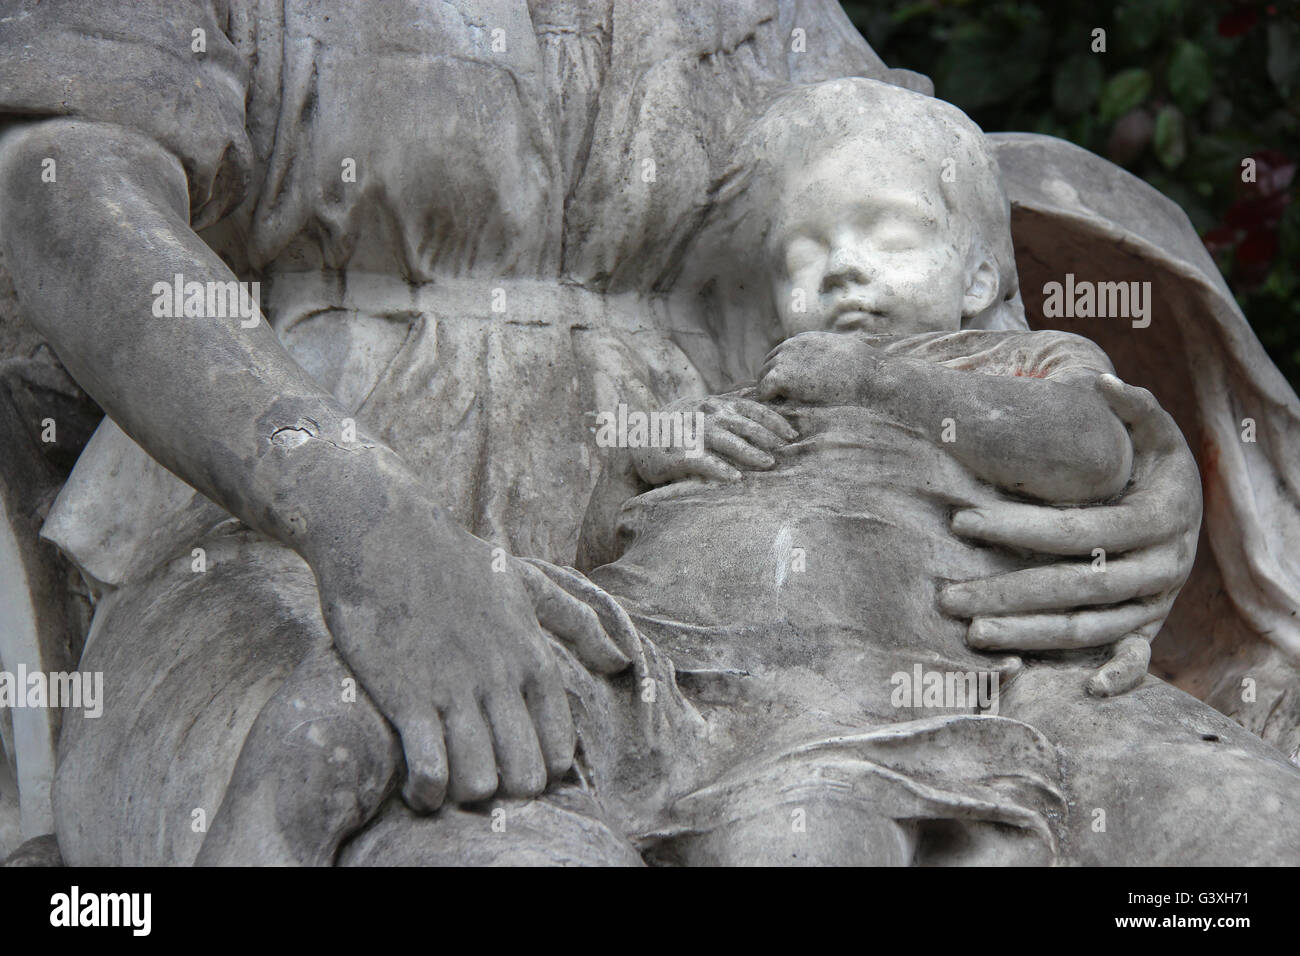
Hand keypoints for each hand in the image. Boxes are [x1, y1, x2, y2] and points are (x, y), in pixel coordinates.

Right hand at [311, 474, 630, 812]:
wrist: (383, 532)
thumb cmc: (457, 560)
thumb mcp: (528, 583)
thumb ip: (579, 623)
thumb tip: (621, 661)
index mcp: (532, 655)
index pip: (560, 745)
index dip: (545, 768)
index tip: (524, 764)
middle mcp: (500, 678)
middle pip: (525, 774)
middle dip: (509, 787)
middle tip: (487, 775)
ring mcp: (453, 688)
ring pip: (480, 781)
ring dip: (466, 792)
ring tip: (452, 780)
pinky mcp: (406, 695)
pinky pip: (431, 770)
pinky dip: (428, 791)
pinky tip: (421, 784)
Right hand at [631, 393, 796, 483]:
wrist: (641, 437)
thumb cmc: (680, 424)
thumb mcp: (704, 406)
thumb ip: (730, 400)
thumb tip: (756, 390)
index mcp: (717, 405)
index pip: (751, 409)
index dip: (774, 421)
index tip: (792, 434)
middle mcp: (707, 416)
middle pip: (743, 425)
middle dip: (767, 438)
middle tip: (785, 451)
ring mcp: (692, 433)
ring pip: (725, 441)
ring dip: (749, 452)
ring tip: (768, 464)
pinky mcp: (678, 454)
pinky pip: (702, 461)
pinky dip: (719, 469)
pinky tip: (735, 478)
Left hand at [756, 330, 884, 404]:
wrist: (870, 377)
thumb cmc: (864, 369)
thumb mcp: (842, 351)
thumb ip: (825, 355)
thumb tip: (828, 367)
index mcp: (803, 339)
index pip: (779, 354)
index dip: (781, 372)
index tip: (786, 388)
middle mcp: (790, 346)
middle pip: (767, 365)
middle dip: (772, 382)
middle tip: (779, 402)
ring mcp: (784, 361)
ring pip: (763, 378)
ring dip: (770, 393)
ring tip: (781, 409)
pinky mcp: (782, 377)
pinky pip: (763, 391)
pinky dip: (768, 401)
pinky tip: (781, 411)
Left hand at [937, 375, 1199, 695]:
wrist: (1195, 510)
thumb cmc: (1155, 466)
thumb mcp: (1156, 434)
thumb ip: (1133, 407)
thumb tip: (1101, 381)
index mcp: (1155, 520)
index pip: (1075, 529)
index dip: (1018, 527)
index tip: (961, 520)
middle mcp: (1159, 568)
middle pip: (1075, 586)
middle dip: (1009, 592)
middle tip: (949, 596)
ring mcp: (1156, 603)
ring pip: (1090, 628)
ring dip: (1032, 637)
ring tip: (972, 634)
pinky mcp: (1151, 628)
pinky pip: (1137, 659)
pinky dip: (1118, 676)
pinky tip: (1085, 692)